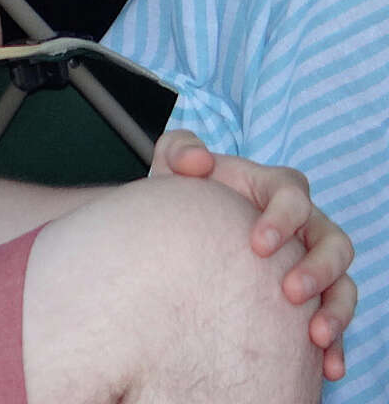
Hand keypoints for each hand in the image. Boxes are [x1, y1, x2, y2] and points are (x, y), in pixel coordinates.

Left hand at [152, 129, 355, 380]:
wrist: (181, 230)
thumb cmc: (184, 193)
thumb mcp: (173, 164)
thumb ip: (180, 148)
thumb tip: (198, 161)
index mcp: (274, 189)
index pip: (293, 196)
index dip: (283, 218)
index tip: (256, 244)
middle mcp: (303, 224)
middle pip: (333, 241)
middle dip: (318, 267)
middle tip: (290, 292)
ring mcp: (311, 260)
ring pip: (343, 282)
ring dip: (336, 309)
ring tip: (316, 336)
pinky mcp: (311, 297)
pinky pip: (334, 318)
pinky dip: (337, 343)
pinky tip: (326, 366)